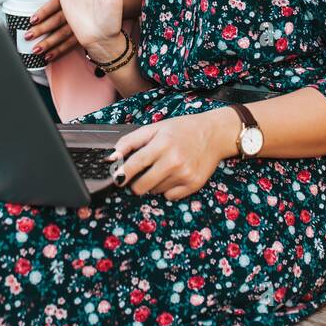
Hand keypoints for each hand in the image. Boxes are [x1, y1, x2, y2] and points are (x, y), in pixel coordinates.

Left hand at [22, 0, 79, 62]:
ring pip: (62, 35)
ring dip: (49, 43)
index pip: (54, 5)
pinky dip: (59, 50)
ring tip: (36, 50)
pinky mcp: (84, 34)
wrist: (108, 0)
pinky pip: (70, 44)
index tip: (31, 20)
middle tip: (28, 36)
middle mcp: (75, 11)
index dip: (43, 12)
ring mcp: (80, 24)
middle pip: (56, 21)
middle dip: (41, 30)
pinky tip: (49, 56)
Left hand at [106, 108, 237, 200]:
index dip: (121, 173)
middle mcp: (174, 161)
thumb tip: (112, 157)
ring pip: (155, 191)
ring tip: (164, 168)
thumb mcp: (155, 128)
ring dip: (154, 183)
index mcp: (162, 144)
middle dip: (135, 183)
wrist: (214, 134)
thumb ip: (131, 141)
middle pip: (142, 186)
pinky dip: (168, 189)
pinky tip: (174, 175)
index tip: (116, 178)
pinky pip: (170, 197)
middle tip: (139, 174)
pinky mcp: (194, 185)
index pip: (134, 164)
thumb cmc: (182, 129)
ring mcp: (184, 175)